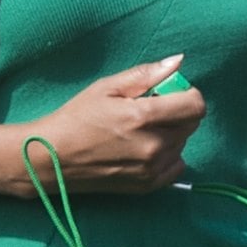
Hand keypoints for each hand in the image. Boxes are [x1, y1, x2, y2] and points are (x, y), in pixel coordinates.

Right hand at [21, 56, 204, 194]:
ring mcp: (151, 169)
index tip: (170, 93)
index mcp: (143, 117)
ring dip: (171, 134)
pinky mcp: (147, 186)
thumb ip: (146, 74)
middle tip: (150, 110)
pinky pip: (176, 166)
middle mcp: (153, 146)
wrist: (52, 158)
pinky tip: (145, 150)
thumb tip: (178, 61)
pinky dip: (167, 156)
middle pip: (191, 124)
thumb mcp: (107, 87)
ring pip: (182, 144)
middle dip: (177, 112)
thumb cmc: (77, 118)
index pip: (195, 106)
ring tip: (140, 131)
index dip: (187, 94)